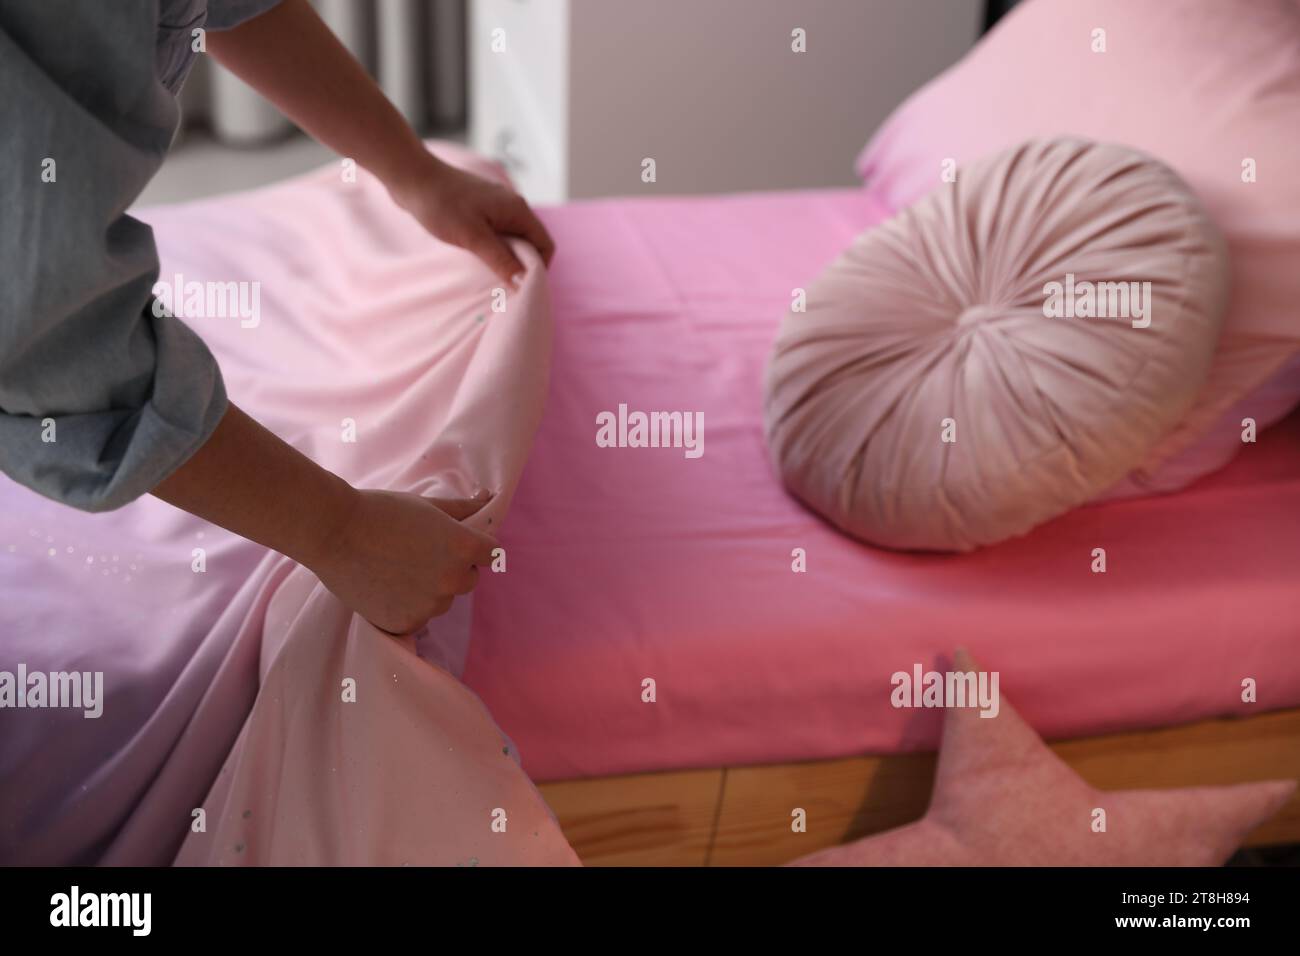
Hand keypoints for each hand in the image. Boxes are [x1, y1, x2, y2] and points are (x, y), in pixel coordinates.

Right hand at [308, 488, 498, 634]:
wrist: (333, 531)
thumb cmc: (381, 511)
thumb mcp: (427, 505)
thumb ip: (463, 509)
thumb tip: (488, 499)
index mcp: (464, 548)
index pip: (490, 554)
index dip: (474, 547)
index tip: (451, 542)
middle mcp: (453, 580)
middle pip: (468, 580)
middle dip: (452, 569)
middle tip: (418, 555)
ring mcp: (429, 606)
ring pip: (441, 601)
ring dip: (429, 591)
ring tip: (395, 570)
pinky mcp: (405, 623)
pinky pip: (417, 618)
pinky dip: (406, 608)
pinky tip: (385, 589)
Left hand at [389, 155, 555, 283]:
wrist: (412, 177)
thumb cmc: (441, 205)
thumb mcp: (473, 237)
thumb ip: (500, 260)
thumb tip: (524, 283)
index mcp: (518, 210)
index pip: (545, 245)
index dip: (538, 269)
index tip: (520, 287)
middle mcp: (513, 206)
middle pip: (530, 243)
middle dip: (521, 266)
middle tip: (502, 285)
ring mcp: (497, 207)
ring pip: (513, 240)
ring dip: (504, 258)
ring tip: (487, 274)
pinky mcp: (482, 209)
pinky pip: (497, 234)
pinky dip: (492, 249)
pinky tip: (476, 258)